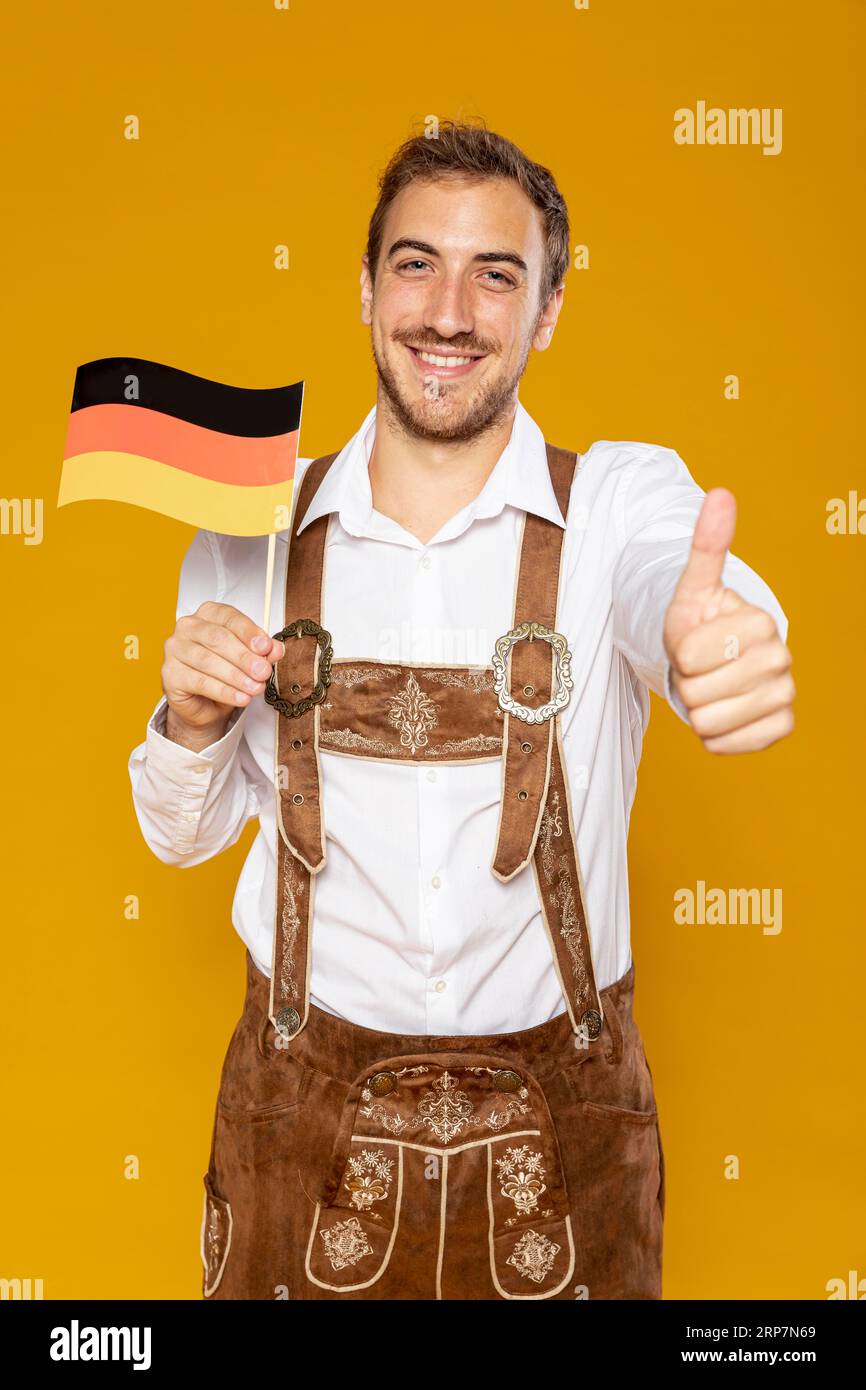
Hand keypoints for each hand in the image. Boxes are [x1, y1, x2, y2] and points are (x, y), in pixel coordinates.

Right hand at [162, 601, 285, 733]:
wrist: (206, 703)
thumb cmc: (225, 673)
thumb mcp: (249, 659)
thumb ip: (262, 651)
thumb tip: (275, 649)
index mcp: (208, 614)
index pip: (229, 617)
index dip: (249, 633)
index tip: (266, 647)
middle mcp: (188, 627)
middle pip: (218, 638)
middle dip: (244, 657)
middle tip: (263, 671)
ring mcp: (175, 649)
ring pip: (208, 661)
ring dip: (236, 676)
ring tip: (255, 688)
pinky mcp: (170, 673)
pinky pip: (200, 682)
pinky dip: (224, 691)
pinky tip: (241, 698)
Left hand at [663, 489, 794, 753]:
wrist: (716, 662)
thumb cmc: (700, 624)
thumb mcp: (693, 587)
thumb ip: (707, 544)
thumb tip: (720, 494)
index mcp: (762, 623)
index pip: (690, 657)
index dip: (680, 653)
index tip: (696, 642)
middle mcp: (782, 659)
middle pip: (697, 693)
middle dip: (687, 682)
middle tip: (700, 668)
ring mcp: (785, 695)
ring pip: (707, 722)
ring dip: (697, 709)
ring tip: (709, 687)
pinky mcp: (780, 728)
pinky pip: (724, 744)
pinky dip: (712, 735)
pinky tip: (722, 711)